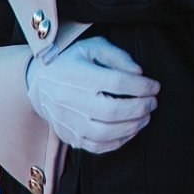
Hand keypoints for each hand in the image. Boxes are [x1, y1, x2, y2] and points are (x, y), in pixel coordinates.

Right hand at [26, 37, 159, 153]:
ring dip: (132, 127)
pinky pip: (96, 146)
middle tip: (153, 102)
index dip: (142, 86)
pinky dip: (118, 141)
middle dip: (140, 108)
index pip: (116, 82)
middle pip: (112, 111)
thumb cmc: (72, 61)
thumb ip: (118, 57)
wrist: (39, 82)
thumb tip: (139, 74)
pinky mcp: (68, 135)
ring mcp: (67, 121)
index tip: (155, 86)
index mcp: (77, 74)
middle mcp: (69, 99)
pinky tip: (130, 130)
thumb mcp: (93, 47)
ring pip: (105, 133)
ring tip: (145, 116)